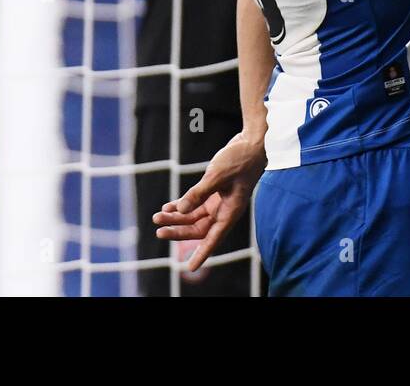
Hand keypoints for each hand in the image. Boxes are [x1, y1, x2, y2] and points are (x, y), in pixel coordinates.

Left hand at [152, 131, 266, 272]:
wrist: (252, 142)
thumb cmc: (239, 159)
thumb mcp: (217, 175)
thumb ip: (198, 193)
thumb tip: (180, 210)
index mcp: (231, 211)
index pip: (214, 237)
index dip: (202, 253)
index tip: (190, 267)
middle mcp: (224, 209)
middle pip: (198, 228)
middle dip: (178, 230)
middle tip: (159, 230)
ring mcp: (219, 201)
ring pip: (194, 216)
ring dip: (177, 217)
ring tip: (158, 216)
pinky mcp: (215, 191)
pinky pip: (195, 204)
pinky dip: (182, 205)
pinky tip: (168, 205)